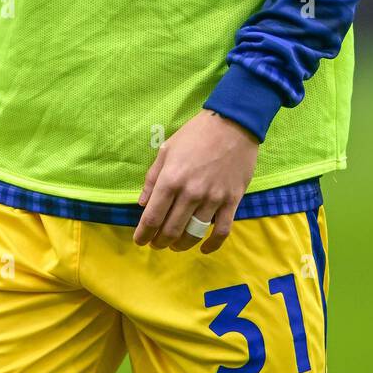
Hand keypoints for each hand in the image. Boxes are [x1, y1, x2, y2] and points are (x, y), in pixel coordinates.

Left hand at [133, 109, 258, 254]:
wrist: (233, 123)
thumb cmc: (196, 134)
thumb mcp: (166, 150)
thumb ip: (152, 178)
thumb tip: (143, 204)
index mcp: (171, 179)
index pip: (152, 217)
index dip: (144, 234)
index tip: (140, 241)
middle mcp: (190, 192)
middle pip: (171, 230)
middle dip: (160, 242)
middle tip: (156, 244)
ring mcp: (213, 198)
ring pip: (193, 233)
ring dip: (181, 245)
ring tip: (175, 246)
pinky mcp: (232, 200)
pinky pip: (221, 231)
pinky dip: (212, 245)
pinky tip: (203, 249)